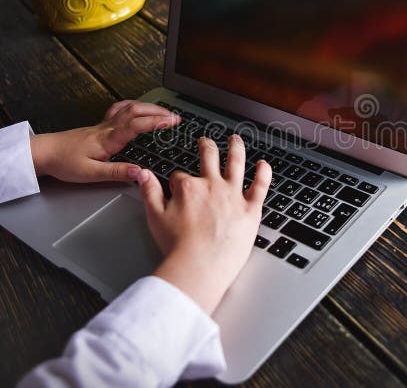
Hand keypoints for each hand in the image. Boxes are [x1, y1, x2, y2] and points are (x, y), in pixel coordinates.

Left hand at [30, 100, 179, 182]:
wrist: (43, 152)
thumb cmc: (64, 162)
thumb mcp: (91, 174)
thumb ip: (117, 172)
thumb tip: (139, 172)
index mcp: (108, 139)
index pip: (136, 125)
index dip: (156, 122)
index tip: (173, 121)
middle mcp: (107, 128)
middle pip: (136, 111)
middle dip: (159, 112)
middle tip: (176, 117)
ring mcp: (103, 125)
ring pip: (129, 107)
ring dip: (149, 107)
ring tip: (164, 112)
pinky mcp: (99, 126)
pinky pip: (119, 110)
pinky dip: (133, 106)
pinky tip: (137, 109)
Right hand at [137, 135, 271, 313]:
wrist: (200, 266)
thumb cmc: (178, 247)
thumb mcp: (155, 216)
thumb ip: (149, 192)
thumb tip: (142, 173)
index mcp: (188, 187)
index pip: (180, 176)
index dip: (177, 183)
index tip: (176, 191)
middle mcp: (212, 185)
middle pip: (209, 157)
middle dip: (206, 147)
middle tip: (205, 142)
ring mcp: (233, 195)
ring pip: (236, 163)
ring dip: (236, 148)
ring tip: (236, 140)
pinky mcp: (250, 209)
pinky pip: (260, 185)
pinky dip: (263, 172)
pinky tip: (263, 164)